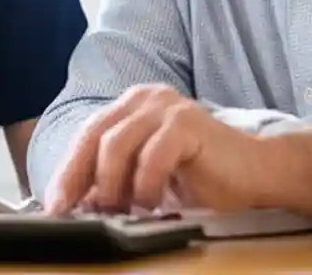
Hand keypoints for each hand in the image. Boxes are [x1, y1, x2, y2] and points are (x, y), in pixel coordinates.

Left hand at [45, 85, 272, 214]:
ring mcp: (166, 107)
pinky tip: (153, 204)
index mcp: (130, 107)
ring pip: (116, 144)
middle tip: (73, 212)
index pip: (86, 136)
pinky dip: (146, 184)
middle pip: (94, 135)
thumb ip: (115, 179)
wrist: (256, 174)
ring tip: (120, 210)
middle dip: (77, 177)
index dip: (67, 171)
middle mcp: (144, 98)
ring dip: (112, 184)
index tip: (55, 205)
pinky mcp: (188, 122)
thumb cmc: (202, 178)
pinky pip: (152, 155)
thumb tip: (75, 204)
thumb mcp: (146, 177)